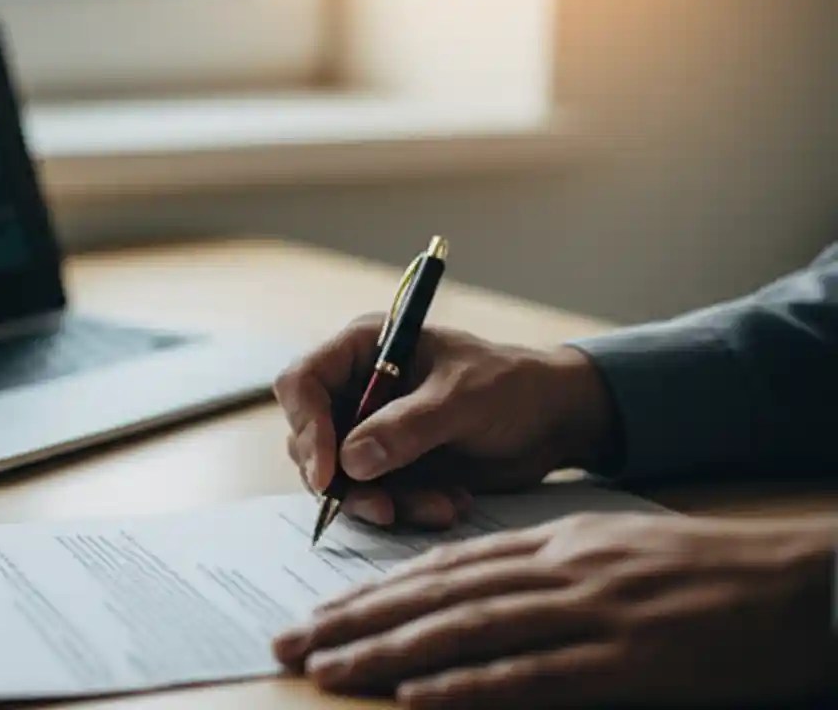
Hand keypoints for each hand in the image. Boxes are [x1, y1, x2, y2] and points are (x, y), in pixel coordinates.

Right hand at [273, 316, 614, 527]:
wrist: (553, 422)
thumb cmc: (513, 387)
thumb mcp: (464, 400)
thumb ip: (408, 427)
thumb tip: (349, 462)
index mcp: (364, 348)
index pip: (303, 383)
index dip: (306, 427)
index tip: (327, 473)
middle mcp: (356, 389)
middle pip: (309, 440)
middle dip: (343, 481)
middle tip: (383, 507)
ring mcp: (369, 430)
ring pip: (339, 478)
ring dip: (382, 501)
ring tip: (439, 506)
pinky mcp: (388, 467)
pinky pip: (373, 497)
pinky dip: (406, 509)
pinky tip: (450, 504)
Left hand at [273, 513, 837, 707]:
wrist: (797, 584)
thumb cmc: (703, 573)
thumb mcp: (611, 549)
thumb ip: (542, 566)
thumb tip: (472, 590)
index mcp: (553, 543)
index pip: (442, 566)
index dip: (374, 589)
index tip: (321, 609)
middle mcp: (555, 570)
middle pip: (434, 594)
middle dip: (354, 619)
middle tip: (289, 641)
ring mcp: (586, 615)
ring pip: (464, 630)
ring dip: (387, 652)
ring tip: (327, 668)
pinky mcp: (622, 663)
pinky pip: (530, 675)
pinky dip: (467, 686)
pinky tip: (417, 697)